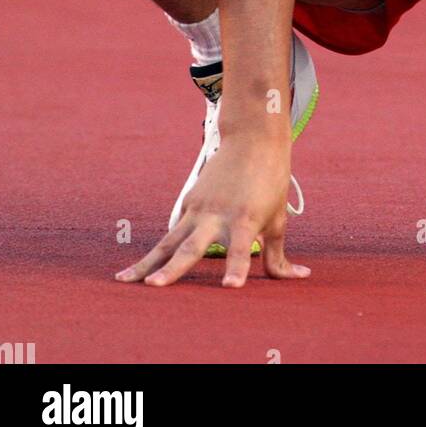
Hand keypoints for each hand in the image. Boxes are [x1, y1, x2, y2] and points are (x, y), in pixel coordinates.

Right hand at [114, 132, 309, 288]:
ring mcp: (199, 207)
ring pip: (168, 240)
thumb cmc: (271, 182)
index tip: (231, 287)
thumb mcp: (278, 219)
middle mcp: (217, 215)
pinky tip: (141, 268)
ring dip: (146, 262)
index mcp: (245, 219)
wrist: (252, 139)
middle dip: (172, 269)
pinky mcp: (189, 201)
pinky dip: (159, 249)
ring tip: (124, 281)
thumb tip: (301, 276)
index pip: (241, 250)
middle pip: (191, 247)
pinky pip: (174, 229)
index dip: (237, 268)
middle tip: (154, 287)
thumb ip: (280, 254)